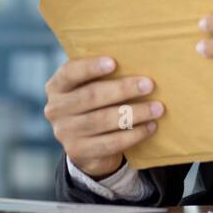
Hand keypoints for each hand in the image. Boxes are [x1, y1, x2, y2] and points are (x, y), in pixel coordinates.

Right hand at [44, 57, 163, 178]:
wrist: (86, 145)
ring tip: (157, 108)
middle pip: (91, 96)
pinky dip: (133, 134)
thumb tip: (138, 60)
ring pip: (103, 120)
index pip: (69, 73)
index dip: (90, 67)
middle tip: (149, 85)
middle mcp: (55, 109)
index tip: (114, 62)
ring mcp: (65, 133)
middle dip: (122, 89)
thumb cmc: (94, 104)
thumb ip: (102, 75)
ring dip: (134, 113)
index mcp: (56, 86)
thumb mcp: (89, 87)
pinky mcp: (79, 152)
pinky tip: (150, 126)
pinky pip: (110, 142)